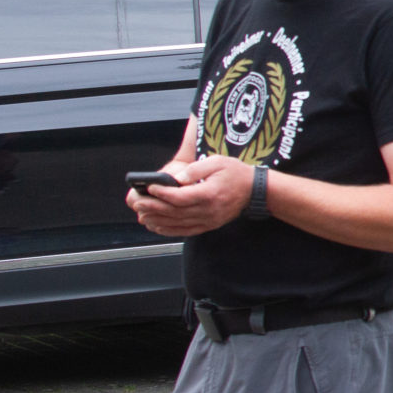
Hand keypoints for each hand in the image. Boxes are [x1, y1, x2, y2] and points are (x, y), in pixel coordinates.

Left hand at [130, 156, 253, 237]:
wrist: (254, 190)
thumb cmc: (235, 173)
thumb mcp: (217, 161)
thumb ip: (195, 169)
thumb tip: (176, 178)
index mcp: (209, 194)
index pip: (180, 197)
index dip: (163, 193)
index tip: (150, 188)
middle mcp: (208, 210)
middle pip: (175, 212)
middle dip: (153, 207)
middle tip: (137, 203)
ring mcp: (208, 220)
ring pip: (177, 223)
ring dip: (157, 220)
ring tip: (141, 214)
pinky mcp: (208, 225)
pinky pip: (184, 231)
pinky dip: (168, 230)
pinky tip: (156, 225)